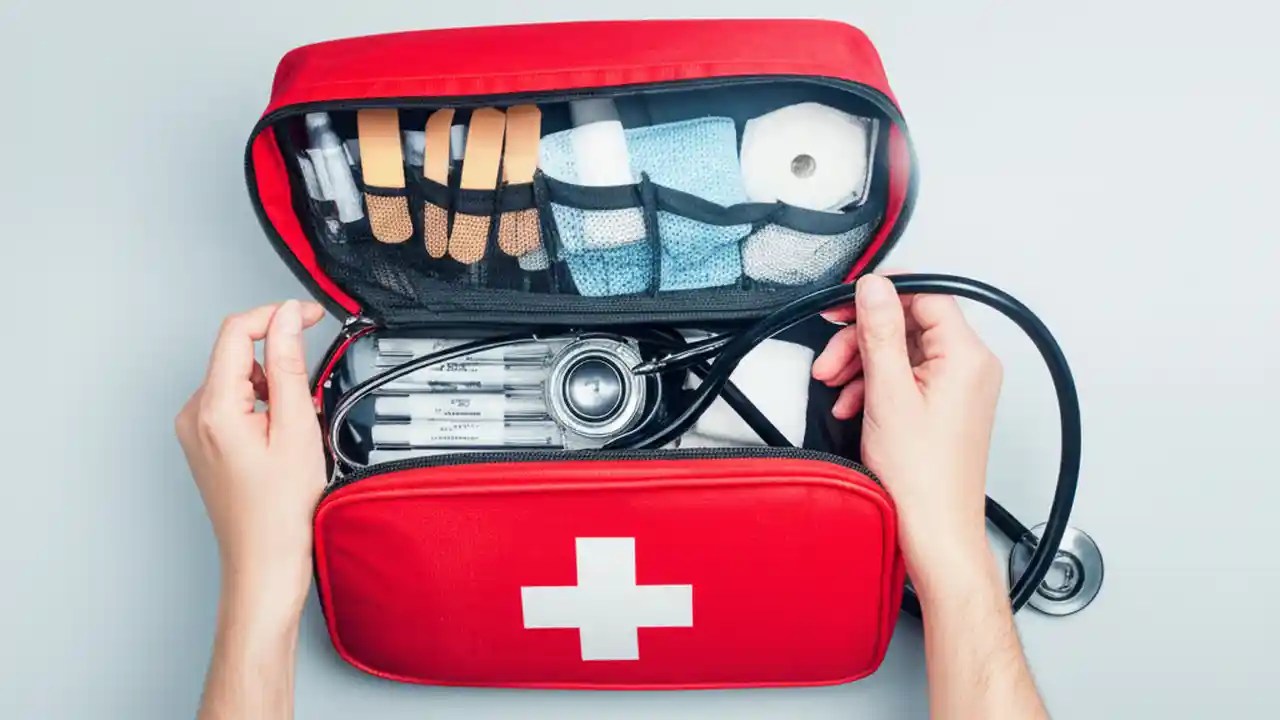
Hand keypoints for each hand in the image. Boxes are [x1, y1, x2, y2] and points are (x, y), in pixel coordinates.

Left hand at [176, 300, 327, 616]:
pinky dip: (265, 407)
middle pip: (238, 354)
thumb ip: (290, 367)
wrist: (264, 563)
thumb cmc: (280, 512)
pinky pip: (236, 404)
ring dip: (275, 387)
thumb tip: (288, 321)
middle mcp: (194, 416)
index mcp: (213, 408)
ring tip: (301, 425)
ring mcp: (197, 431)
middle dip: (280, 361)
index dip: (277, 315)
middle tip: (315, 388)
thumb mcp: (297, 429)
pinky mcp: (206, 443)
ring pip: (240, 380)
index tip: (310, 316)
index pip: (237, 331)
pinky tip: (285, 437)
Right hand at [812, 275, 1002, 591]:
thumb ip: (880, 333)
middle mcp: (970, 368)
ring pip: (903, 352)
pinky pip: (906, 377)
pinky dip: (874, 385)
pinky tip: (851, 404)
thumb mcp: (888, 394)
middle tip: (831, 354)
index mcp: (966, 357)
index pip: (928, 296)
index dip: (883, 294)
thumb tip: (875, 288)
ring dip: (862, 363)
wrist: (934, 530)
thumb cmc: (921, 478)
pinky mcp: (944, 406)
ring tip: (833, 385)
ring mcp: (958, 388)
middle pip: (910, 324)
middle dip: (863, 337)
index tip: (847, 303)